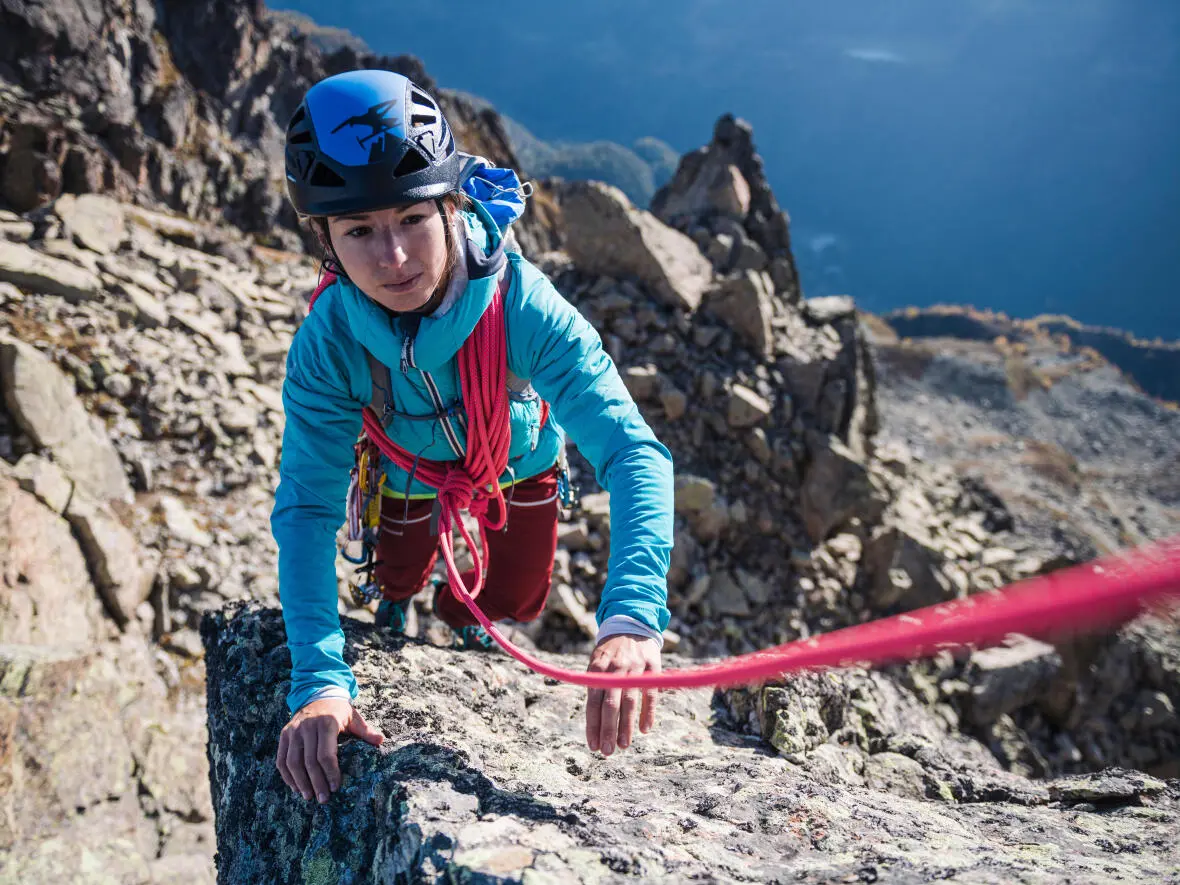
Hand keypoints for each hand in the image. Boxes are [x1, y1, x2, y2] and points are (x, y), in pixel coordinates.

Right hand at [276, 697, 383, 802]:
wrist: (317, 694)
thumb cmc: (338, 710)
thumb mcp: (354, 717)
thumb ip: (365, 730)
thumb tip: (381, 741)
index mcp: (326, 723)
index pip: (326, 754)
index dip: (330, 773)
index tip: (336, 787)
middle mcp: (307, 727)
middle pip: (309, 761)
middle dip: (316, 783)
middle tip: (323, 799)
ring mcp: (293, 731)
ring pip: (293, 762)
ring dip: (300, 782)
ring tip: (309, 797)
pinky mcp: (284, 734)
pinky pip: (281, 759)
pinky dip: (286, 775)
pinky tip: (295, 787)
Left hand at [584, 634, 660, 755]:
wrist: (631, 626)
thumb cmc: (611, 653)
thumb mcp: (597, 663)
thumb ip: (595, 688)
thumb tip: (593, 722)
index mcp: (597, 668)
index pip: (593, 701)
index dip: (593, 724)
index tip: (593, 745)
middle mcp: (615, 668)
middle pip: (611, 704)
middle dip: (608, 730)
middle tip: (607, 751)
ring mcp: (635, 667)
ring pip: (630, 701)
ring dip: (626, 726)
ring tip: (623, 745)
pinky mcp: (652, 667)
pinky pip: (650, 694)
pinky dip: (648, 713)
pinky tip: (644, 729)